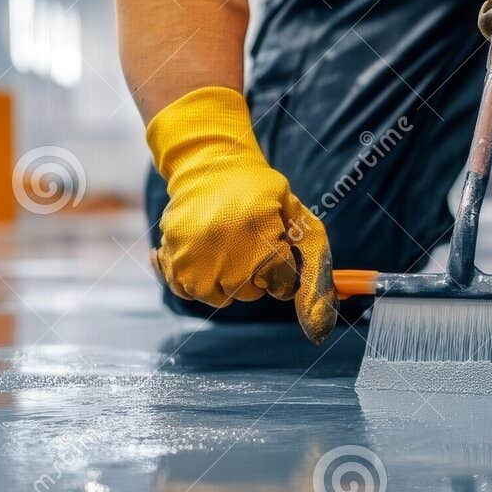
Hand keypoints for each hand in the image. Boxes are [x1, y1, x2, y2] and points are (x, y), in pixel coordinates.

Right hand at [146, 86, 335, 342]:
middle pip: (250, 293)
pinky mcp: (172, 258)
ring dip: (226, 279)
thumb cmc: (263, 196)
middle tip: (247, 239)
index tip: (273, 242)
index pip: (282, 285)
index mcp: (262, 237)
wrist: (211, 165)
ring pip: (219, 297)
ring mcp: (196, 258)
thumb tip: (319, 327)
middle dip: (255, 272)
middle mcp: (227, 252)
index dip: (282, 266)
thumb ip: (315, 269)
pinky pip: (186, 291)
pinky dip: (196, 279)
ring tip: (227, 247)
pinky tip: (203, 255)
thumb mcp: (300, 222)